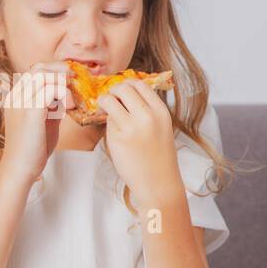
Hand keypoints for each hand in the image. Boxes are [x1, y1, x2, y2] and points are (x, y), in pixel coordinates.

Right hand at [0, 61, 71, 183]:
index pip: (33, 71)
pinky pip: (48, 91)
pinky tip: (70, 105)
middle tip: (75, 76)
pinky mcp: (30, 112)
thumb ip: (52, 106)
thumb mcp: (44, 121)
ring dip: (61, 80)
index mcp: (15, 97)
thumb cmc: (34, 147)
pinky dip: (62, 93)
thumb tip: (65, 96)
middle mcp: (15, 96)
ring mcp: (20, 102)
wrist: (21, 167)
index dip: (53, 69)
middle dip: (59, 69)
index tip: (69, 75)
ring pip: (42, 76)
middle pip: (37, 68)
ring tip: (73, 88)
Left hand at [100, 78, 182, 202]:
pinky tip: (115, 134)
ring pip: (109, 100)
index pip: (140, 84)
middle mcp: (148, 115)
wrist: (159, 183)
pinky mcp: (117, 137)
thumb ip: (147, 110)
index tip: (122, 93)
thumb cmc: (159, 157)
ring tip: (109, 115)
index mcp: (161, 111)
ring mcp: (132, 126)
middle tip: (112, 102)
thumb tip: (125, 93)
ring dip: (105, 104)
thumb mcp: (161, 128)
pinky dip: (107, 123)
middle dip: (113, 92)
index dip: (127, 85)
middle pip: (123, 87)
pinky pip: (106, 120)